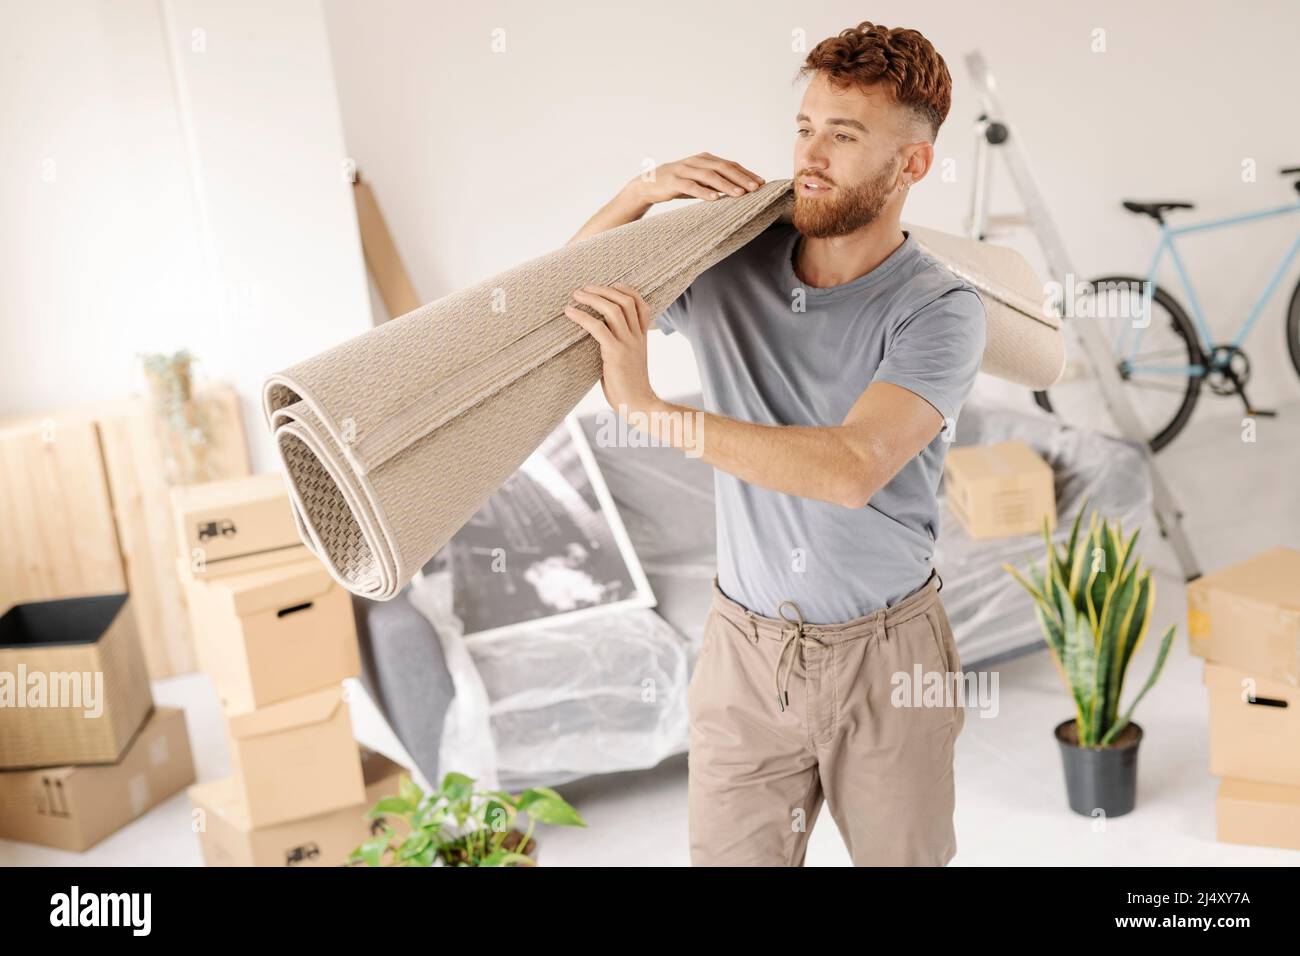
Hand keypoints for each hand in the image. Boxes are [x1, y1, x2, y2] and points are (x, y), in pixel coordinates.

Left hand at [563, 282, 660, 415]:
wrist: (638, 404)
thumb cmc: (629, 386)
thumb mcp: (630, 361)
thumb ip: (620, 346)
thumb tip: (600, 339)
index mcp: (643, 337)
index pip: (642, 305)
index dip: (628, 290)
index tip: (614, 284)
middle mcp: (637, 337)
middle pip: (625, 301)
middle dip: (603, 290)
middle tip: (584, 288)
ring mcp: (628, 344)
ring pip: (613, 310)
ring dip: (592, 298)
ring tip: (576, 295)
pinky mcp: (615, 353)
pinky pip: (598, 328)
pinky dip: (582, 317)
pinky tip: (570, 313)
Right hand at [628, 152, 763, 204]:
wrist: (648, 185)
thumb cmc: (678, 184)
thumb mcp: (699, 181)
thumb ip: (716, 182)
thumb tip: (740, 190)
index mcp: (705, 159)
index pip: (730, 164)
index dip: (746, 173)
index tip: (761, 183)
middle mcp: (696, 161)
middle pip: (723, 167)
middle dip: (741, 178)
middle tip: (756, 188)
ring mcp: (684, 170)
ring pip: (709, 176)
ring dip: (726, 185)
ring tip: (740, 194)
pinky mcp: (673, 181)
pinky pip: (691, 186)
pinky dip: (704, 192)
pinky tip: (715, 199)